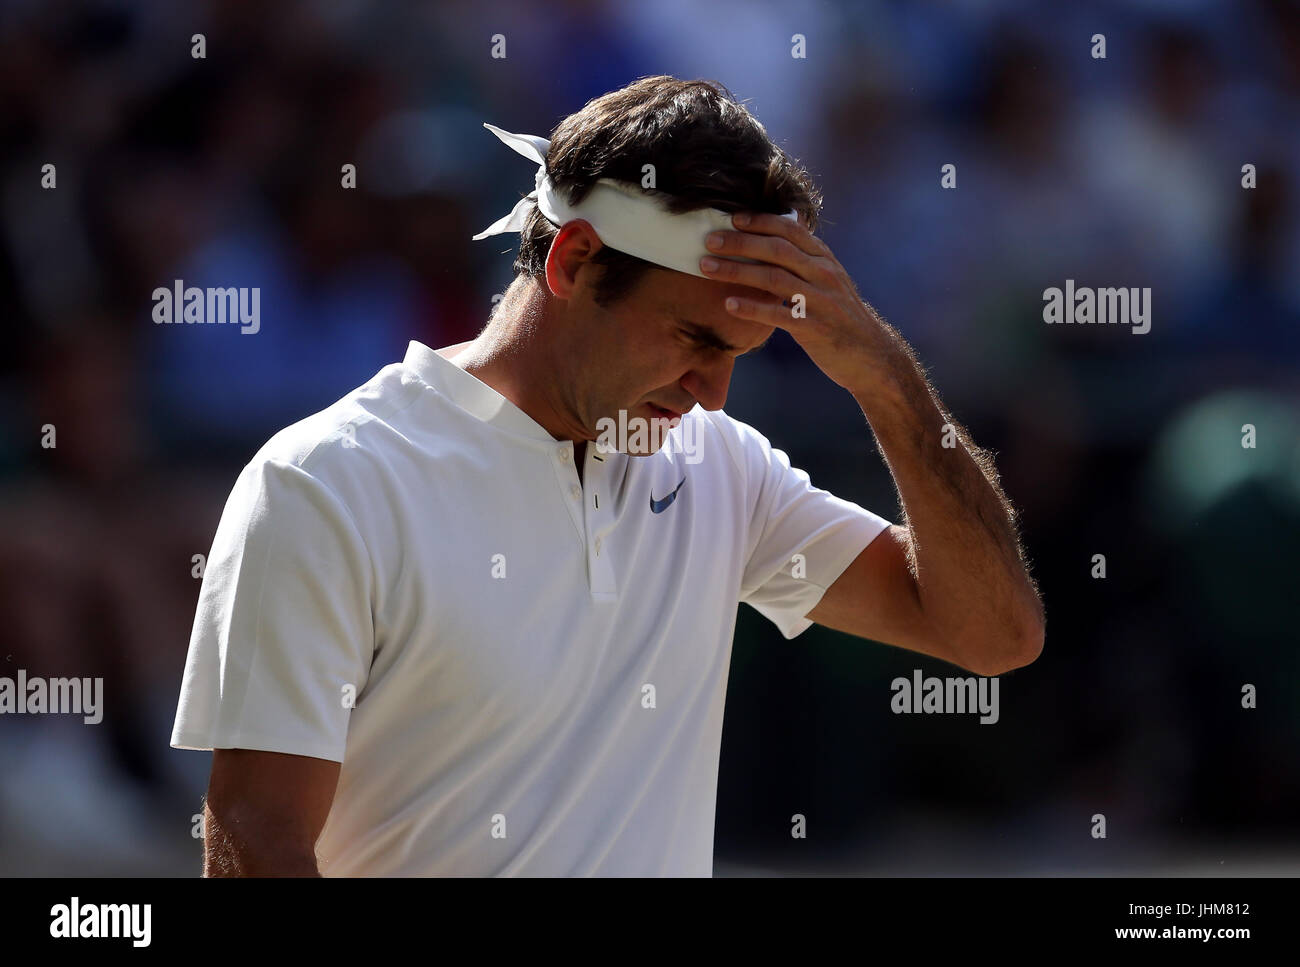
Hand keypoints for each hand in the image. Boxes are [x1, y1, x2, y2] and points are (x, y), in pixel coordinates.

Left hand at [700, 212, 899, 396]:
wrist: (870, 356)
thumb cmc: (840, 318)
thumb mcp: (828, 282)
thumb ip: (804, 263)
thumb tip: (770, 244)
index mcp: (825, 260)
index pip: (791, 229)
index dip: (760, 221)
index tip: (733, 218)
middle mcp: (824, 274)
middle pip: (777, 249)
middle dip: (740, 242)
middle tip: (709, 240)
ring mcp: (821, 301)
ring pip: (774, 278)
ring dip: (736, 270)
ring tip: (706, 267)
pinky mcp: (815, 328)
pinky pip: (778, 315)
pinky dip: (752, 308)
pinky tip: (729, 304)